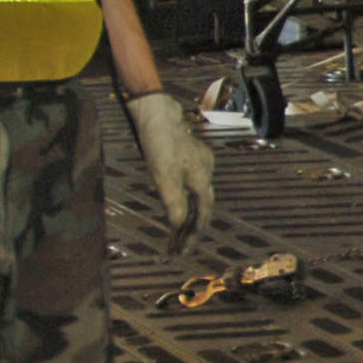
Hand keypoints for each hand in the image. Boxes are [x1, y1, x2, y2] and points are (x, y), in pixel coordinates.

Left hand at [125, 90, 216, 254]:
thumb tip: (177, 226)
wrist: (157, 111)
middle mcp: (206, 172)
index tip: (182, 251)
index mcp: (202, 179)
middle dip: (190, 229)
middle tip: (178, 247)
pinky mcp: (191, 155)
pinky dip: (185, 198)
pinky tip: (177, 199)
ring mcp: (200, 162)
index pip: (201, 215)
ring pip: (197, 195)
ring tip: (177, 231)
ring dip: (188, 214)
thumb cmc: (159, 142)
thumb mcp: (163, 176)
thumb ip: (173, 202)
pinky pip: (192, 183)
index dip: (192, 235)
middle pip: (201, 207)